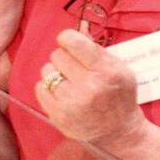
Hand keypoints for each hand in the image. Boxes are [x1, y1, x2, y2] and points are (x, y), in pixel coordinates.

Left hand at [34, 29, 148, 148]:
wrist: (119, 132)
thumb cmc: (119, 96)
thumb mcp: (119, 69)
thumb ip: (97, 48)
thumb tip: (79, 27)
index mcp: (106, 71)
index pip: (73, 42)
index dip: (67, 38)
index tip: (69, 43)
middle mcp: (89, 87)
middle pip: (57, 55)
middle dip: (64, 58)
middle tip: (74, 69)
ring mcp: (72, 103)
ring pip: (46, 71)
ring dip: (54, 73)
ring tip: (68, 82)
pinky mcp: (58, 116)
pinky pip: (39, 88)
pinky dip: (47, 88)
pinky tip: (61, 94)